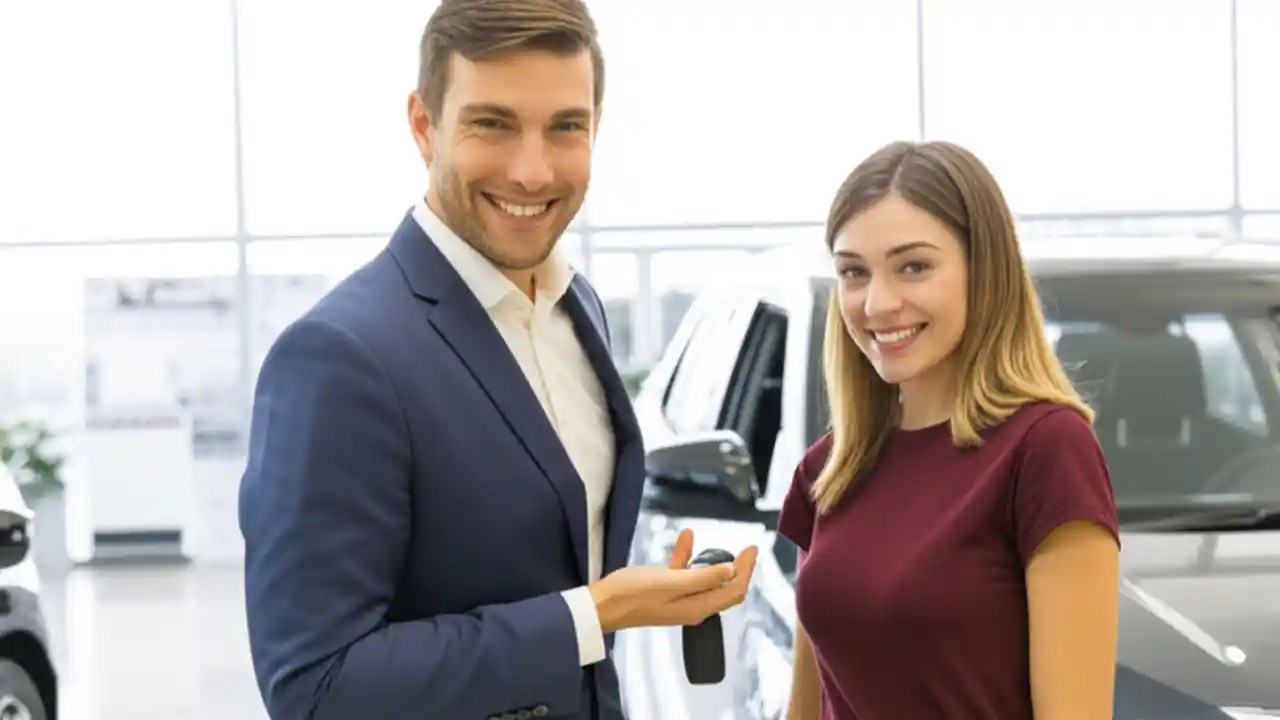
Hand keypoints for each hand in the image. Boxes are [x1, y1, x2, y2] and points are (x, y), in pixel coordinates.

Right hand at [589, 528, 757, 632]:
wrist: (602, 606)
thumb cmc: (633, 593)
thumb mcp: (671, 582)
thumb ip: (703, 577)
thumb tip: (731, 571)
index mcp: (697, 608)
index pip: (733, 590)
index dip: (746, 570)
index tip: (752, 548)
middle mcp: (692, 607)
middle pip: (725, 588)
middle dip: (738, 569)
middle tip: (746, 549)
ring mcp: (678, 601)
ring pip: (706, 581)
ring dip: (714, 562)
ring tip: (720, 544)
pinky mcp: (664, 593)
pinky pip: (683, 574)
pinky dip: (687, 557)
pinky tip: (685, 537)